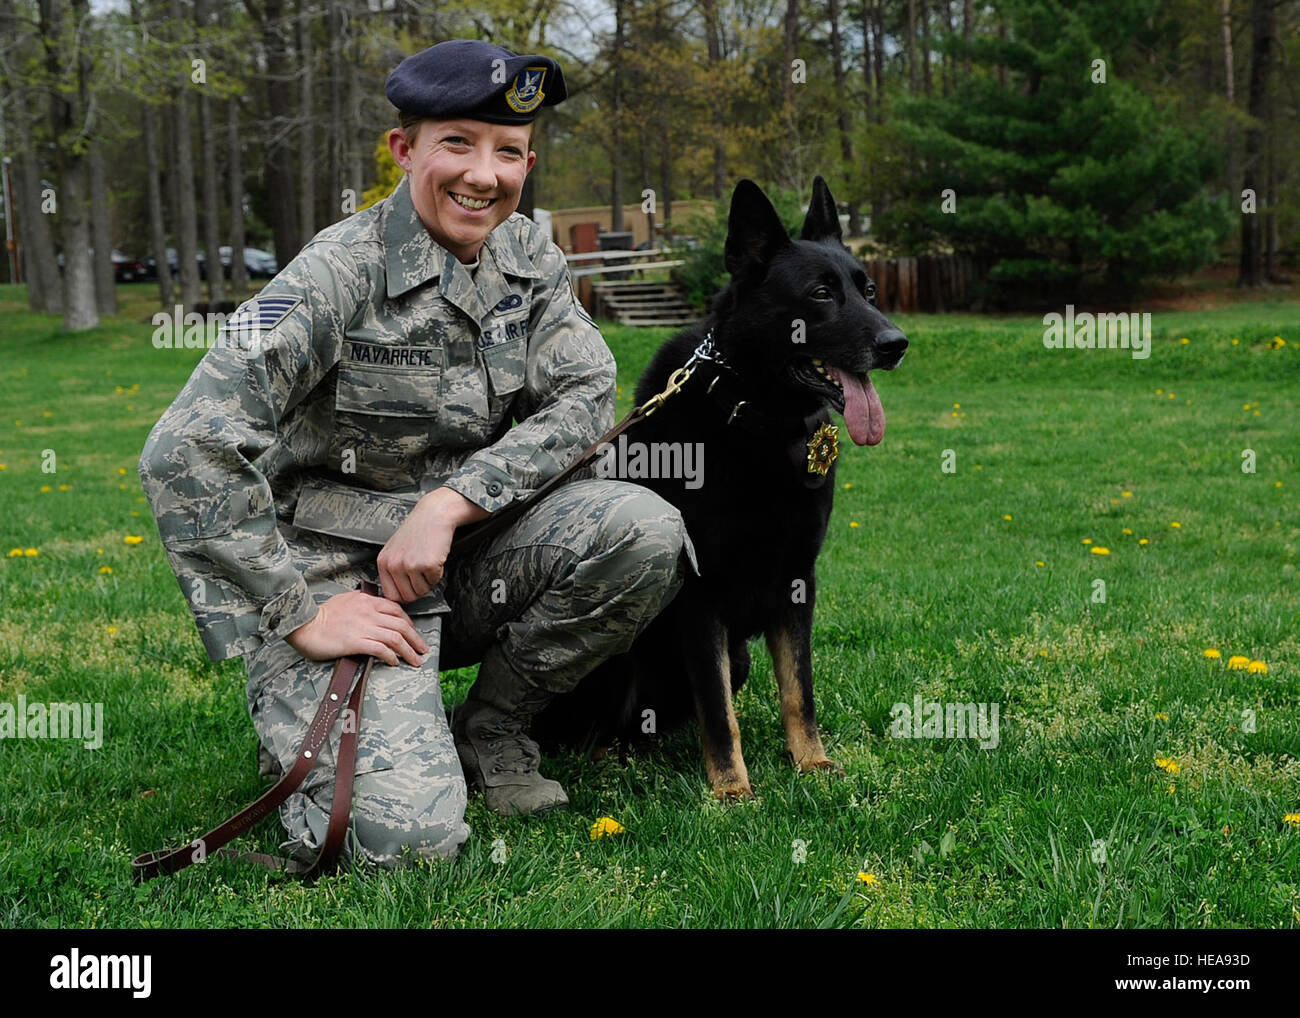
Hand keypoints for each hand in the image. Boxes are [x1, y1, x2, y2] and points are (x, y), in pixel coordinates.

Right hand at [285, 589, 428, 666]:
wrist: (305, 624)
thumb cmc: (322, 614)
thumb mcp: (345, 599)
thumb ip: (362, 600)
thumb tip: (372, 602)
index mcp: (367, 601)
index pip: (397, 610)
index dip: (409, 623)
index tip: (413, 633)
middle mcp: (369, 613)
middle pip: (402, 625)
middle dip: (416, 639)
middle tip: (423, 650)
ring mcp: (363, 627)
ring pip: (395, 638)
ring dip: (409, 651)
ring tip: (415, 661)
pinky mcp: (356, 642)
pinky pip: (381, 649)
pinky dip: (391, 656)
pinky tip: (395, 662)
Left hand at [377, 487, 488, 601]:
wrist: (433, 515)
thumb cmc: (417, 531)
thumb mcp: (395, 550)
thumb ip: (393, 570)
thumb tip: (397, 594)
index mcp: (383, 562)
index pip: (391, 594)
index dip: (403, 593)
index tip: (410, 587)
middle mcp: (394, 565)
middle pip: (407, 597)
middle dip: (417, 589)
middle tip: (422, 573)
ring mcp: (409, 565)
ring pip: (421, 591)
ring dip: (428, 580)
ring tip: (427, 562)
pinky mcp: (427, 564)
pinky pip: (434, 582)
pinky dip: (438, 573)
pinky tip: (434, 557)